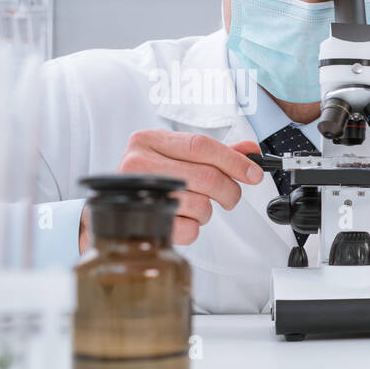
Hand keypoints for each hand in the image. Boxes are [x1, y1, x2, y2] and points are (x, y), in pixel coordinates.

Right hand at [83, 131, 263, 250]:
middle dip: (229, 191)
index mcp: (149, 139)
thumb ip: (217, 152)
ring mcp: (138, 192)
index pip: (201, 145)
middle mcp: (139, 162)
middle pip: (207, 176)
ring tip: (198, 206)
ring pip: (201, 204)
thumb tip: (251, 150)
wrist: (115, 205)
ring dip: (209, 211)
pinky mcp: (143, 221)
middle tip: (230, 196)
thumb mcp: (180, 156)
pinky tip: (184, 219)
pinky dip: (195, 227)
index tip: (254, 173)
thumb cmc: (153, 177)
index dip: (234, 160)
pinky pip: (189, 228)